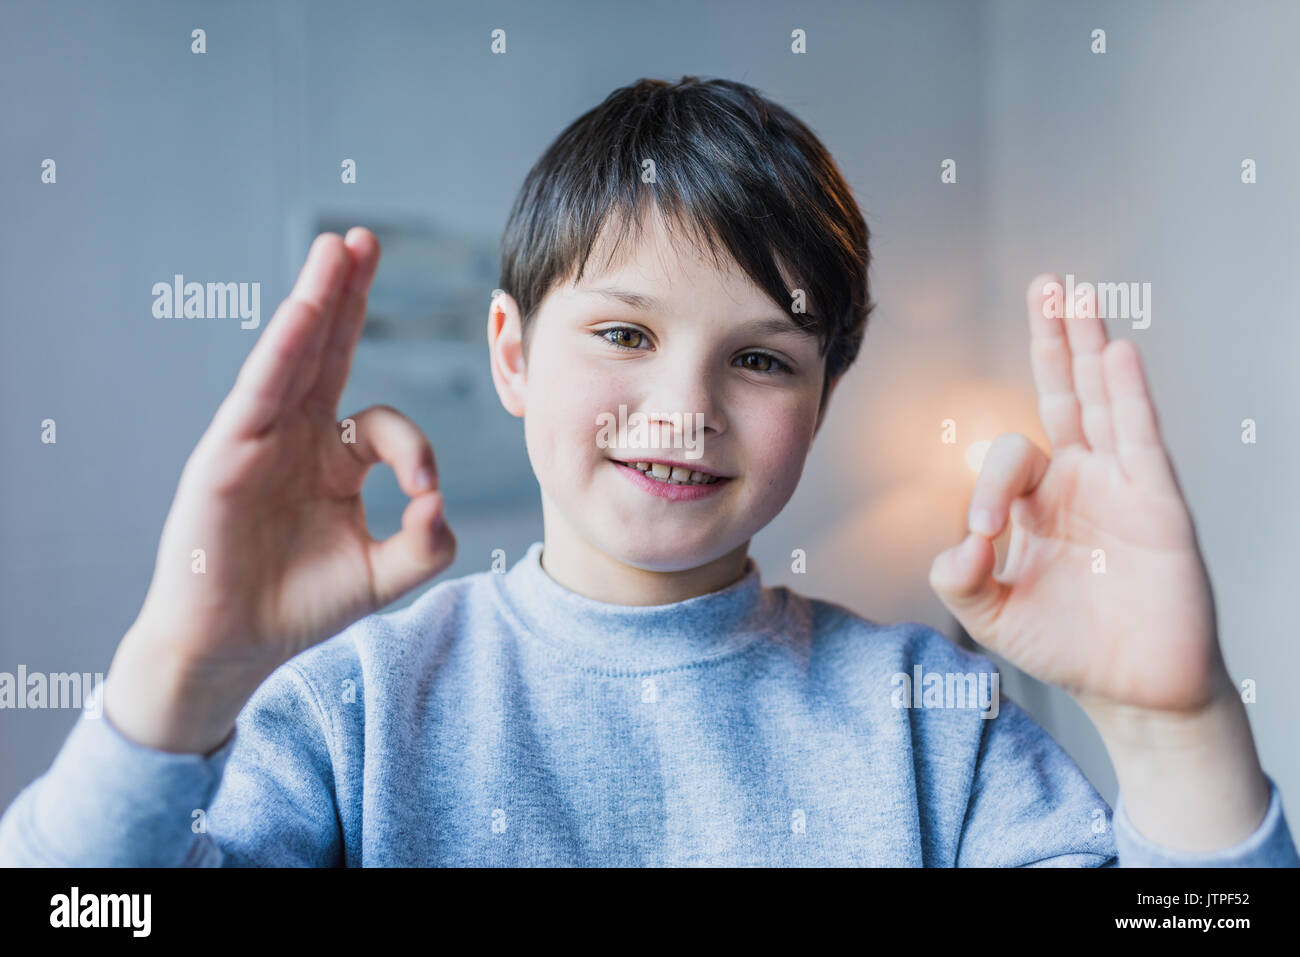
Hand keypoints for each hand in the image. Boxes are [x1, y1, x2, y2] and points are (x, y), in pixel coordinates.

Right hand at [108, 229, 455, 750]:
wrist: (232, 647)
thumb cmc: (299, 607)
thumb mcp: (383, 576)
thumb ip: (426, 543)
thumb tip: (442, 502)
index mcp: (330, 460)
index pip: (381, 424)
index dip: (411, 446)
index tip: (424, 494)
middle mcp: (294, 438)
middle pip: (328, 352)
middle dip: (349, 296)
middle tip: (365, 241)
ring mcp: (259, 439)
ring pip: (294, 355)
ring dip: (318, 298)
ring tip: (339, 247)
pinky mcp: (227, 452)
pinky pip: (260, 389)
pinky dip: (283, 347)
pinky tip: (305, 308)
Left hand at [929, 273, 1223, 716]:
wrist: (1133, 689)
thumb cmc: (1066, 645)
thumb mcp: (992, 614)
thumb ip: (960, 579)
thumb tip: (959, 544)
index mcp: (1036, 502)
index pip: (1006, 458)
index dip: (988, 489)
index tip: (984, 538)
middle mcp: (1078, 482)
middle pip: (1063, 394)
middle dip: (1053, 341)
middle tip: (1046, 285)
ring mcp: (1120, 487)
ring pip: (1104, 401)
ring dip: (1089, 346)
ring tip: (1077, 293)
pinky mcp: (1156, 504)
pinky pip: (1139, 440)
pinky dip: (1128, 396)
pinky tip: (1115, 352)